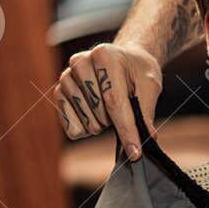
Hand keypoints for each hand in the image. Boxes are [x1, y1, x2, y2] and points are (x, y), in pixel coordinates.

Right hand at [51, 42, 161, 161]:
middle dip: (115, 122)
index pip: (114, 101)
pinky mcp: (58, 92)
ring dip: (101, 124)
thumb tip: (147, 137)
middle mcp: (80, 63)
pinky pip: (70, 126)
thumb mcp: (150, 84)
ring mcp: (66, 77)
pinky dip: (85, 128)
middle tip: (124, 109)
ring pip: (84, 122)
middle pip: (99, 112)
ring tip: (109, 109)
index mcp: (104, 56)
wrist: (124, 60)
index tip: (135, 152)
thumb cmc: (137, 71)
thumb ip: (146, 110)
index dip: (126, 129)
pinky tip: (95, 115)